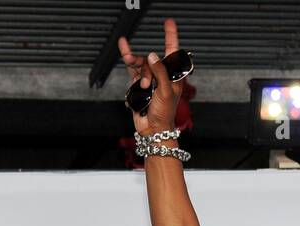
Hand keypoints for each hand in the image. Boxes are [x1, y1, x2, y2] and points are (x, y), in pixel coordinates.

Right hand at [118, 17, 184, 135]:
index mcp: (173, 76)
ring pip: (140, 65)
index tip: (168, 23)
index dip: (170, 36)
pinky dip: (130, 67)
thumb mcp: (166, 91)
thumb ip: (160, 72)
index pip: (172, 51)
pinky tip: (126, 54)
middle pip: (150, 60)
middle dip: (146, 69)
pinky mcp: (138, 85)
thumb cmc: (164, 114)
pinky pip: (132, 71)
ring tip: (139, 85)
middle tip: (147, 84)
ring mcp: (149, 80)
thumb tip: (152, 55)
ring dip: (137, 73)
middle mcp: (161, 75)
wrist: (152, 130)